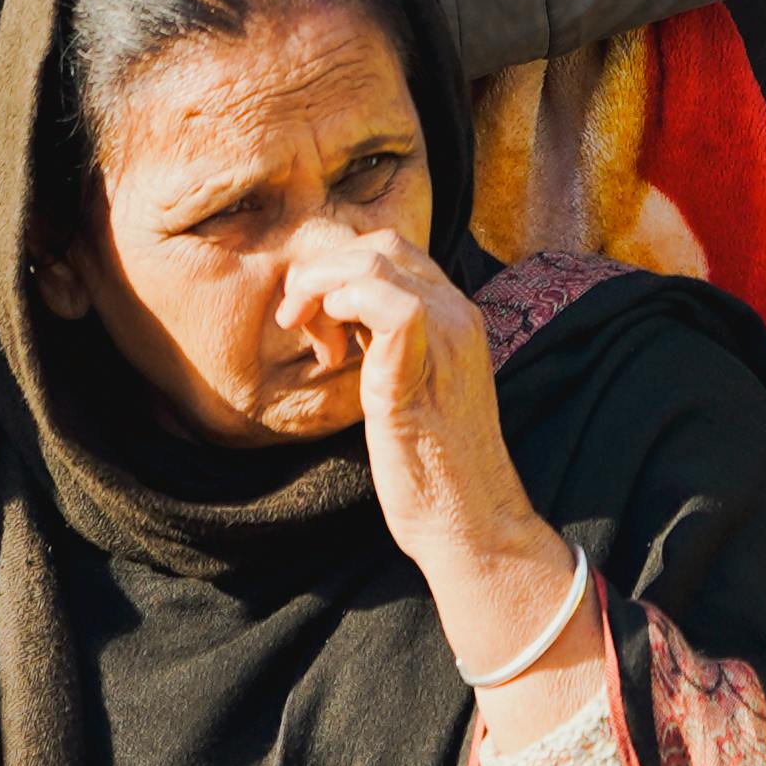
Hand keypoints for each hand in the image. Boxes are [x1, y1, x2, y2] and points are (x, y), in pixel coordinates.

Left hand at [278, 230, 603, 743]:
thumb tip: (341, 319)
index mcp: (457, 315)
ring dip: (321, 285)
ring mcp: (445, 339)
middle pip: (380, 245)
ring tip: (303, 329)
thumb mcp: (408, 385)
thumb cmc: (432, 464)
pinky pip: (387, 306)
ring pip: (378, 261)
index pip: (394, 251)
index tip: (315, 317)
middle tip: (297, 320)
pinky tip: (330, 351)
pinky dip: (343, 308)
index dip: (342, 269)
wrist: (467, 520)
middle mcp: (458, 314)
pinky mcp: (419, 373)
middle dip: (323, 270)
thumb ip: (386, 344)